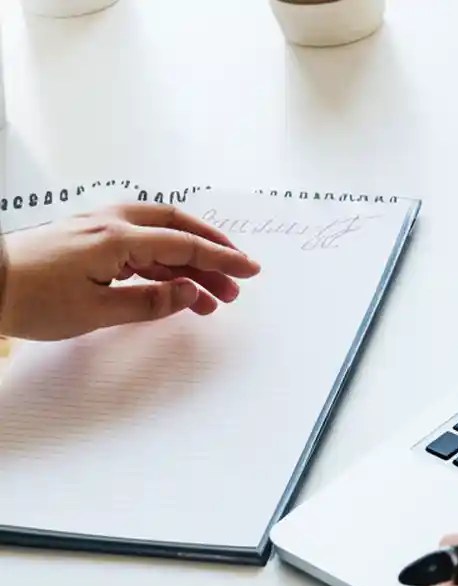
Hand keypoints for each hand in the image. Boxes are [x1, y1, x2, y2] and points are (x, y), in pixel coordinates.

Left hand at [0, 203, 260, 340]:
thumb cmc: (31, 299)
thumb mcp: (95, 311)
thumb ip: (149, 302)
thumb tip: (190, 294)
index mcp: (117, 239)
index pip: (184, 246)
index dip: (221, 260)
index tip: (250, 270)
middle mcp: (111, 225)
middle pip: (177, 228)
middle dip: (211, 253)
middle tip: (235, 279)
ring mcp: (98, 229)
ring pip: (159, 238)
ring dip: (188, 264)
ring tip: (209, 298)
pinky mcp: (87, 240)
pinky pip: (138, 245)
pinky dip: (163, 264)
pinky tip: (173, 287)